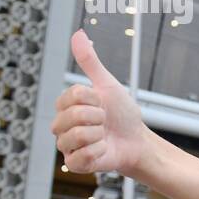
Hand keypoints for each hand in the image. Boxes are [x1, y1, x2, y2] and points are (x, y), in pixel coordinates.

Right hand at [50, 29, 149, 176]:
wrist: (137, 141)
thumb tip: (78, 34)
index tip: (103, 104)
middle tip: (105, 122)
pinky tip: (102, 150)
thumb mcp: (108, 85)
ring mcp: (66, 145)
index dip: (95, 99)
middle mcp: (60, 125)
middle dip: (99, 117)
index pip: (74, 96)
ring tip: (103, 136)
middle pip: (74, 116)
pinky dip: (99, 152)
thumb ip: (90, 62)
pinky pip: (82, 156)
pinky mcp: (74, 164)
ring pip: (77, 135)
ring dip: (99, 135)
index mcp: (65, 105)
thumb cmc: (123, 114)